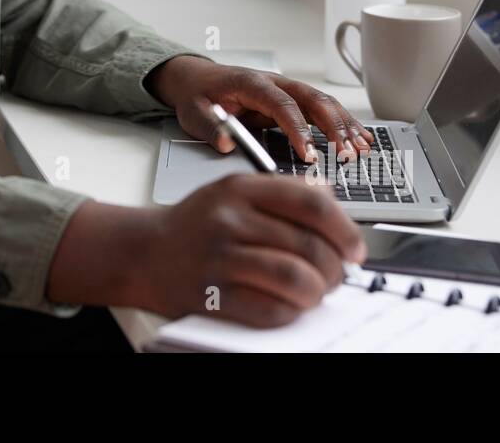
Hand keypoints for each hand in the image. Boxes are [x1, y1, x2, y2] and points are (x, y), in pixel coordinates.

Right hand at [143, 173, 366, 325]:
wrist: (143, 252)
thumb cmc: (195, 225)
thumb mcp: (233, 192)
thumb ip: (281, 192)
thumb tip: (332, 198)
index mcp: (241, 188)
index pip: (310, 202)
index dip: (344, 228)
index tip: (355, 247)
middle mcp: (230, 219)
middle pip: (309, 245)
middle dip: (335, 268)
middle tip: (336, 275)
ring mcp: (220, 257)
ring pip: (296, 279)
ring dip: (317, 292)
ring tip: (314, 292)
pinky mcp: (213, 294)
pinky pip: (271, 310)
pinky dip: (290, 312)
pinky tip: (287, 306)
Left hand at [146, 55, 373, 162]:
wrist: (196, 79)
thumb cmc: (198, 95)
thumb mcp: (194, 112)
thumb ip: (210, 127)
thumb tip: (226, 142)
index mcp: (252, 83)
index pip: (282, 105)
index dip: (299, 129)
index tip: (309, 153)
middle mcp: (275, 83)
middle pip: (312, 100)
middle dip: (334, 127)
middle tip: (346, 154)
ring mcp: (286, 90)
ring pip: (324, 103)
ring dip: (345, 125)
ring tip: (361, 149)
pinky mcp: (292, 101)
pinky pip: (323, 110)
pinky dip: (344, 123)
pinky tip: (361, 138)